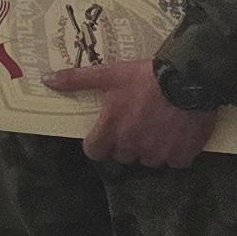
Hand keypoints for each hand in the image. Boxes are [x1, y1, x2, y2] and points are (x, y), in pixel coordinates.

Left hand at [46, 59, 213, 168]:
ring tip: (159, 126)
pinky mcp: (183, 154)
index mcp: (112, 129)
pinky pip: (175, 161)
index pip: (94, 152)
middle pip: (123, 156)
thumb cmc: (145, 77)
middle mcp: (132, 145)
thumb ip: (76, 80)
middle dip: (127, 144)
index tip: (107, 134)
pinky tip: (178, 134)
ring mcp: (158, 152)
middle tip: (137, 124)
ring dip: (151, 148)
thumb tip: (46, 79)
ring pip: (149, 160)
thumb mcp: (108, 74)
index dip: (99, 144)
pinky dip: (176, 151)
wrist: (190, 79)